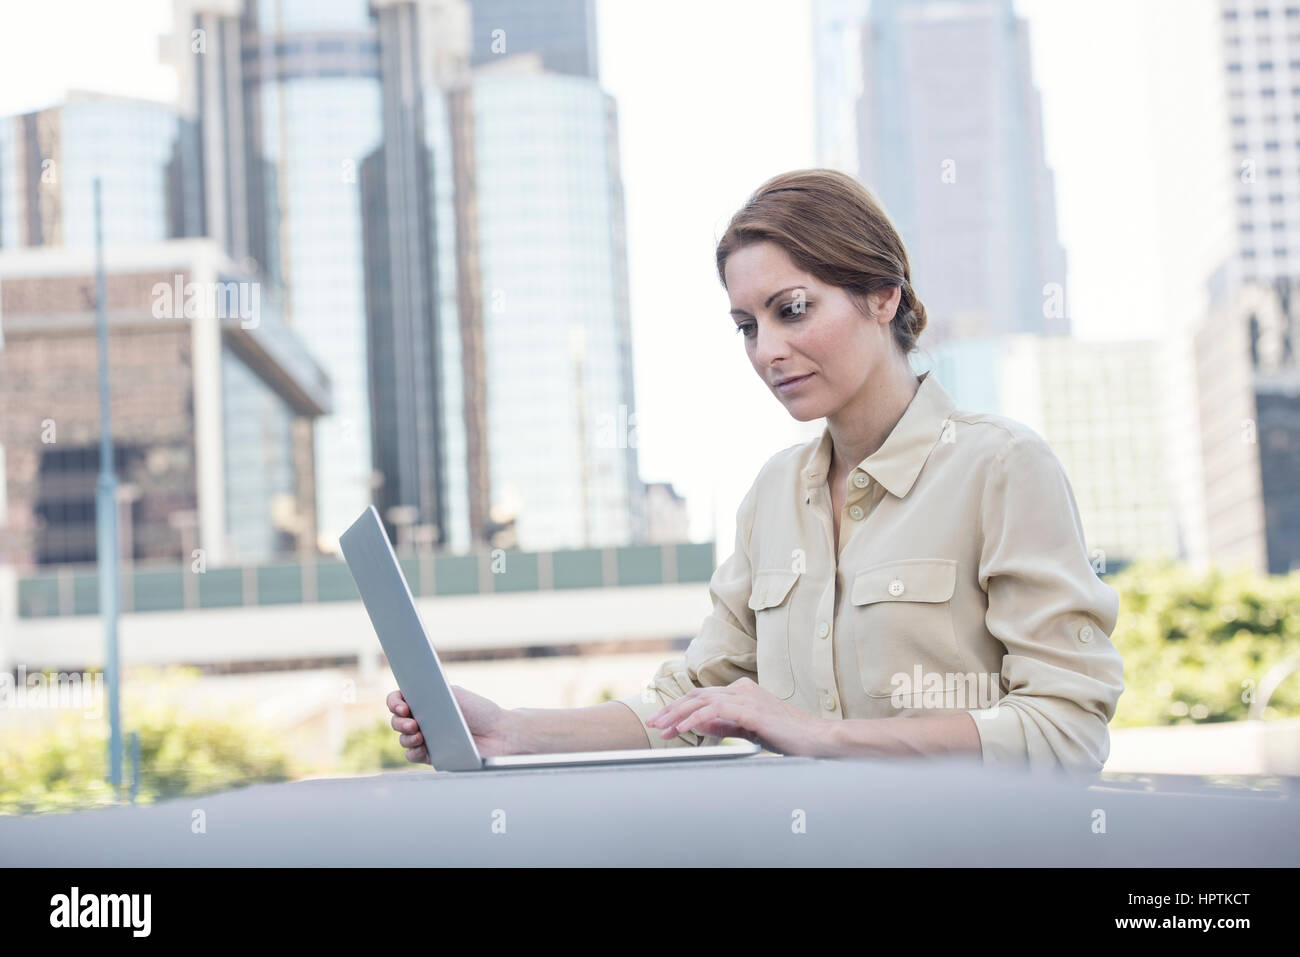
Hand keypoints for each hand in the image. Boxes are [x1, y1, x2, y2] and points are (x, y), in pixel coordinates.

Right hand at [386, 685, 514, 765]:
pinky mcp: (432, 756)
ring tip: (419, 735)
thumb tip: (408, 697)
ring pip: (403, 739)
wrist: (498, 733)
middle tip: (411, 723)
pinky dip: (413, 751)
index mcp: (425, 701)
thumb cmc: (479, 711)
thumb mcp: (454, 694)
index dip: (394, 702)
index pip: (399, 699)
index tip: (402, 705)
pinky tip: (422, 748)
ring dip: (406, 737)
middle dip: (399, 721)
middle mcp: (423, 720)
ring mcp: (426, 738)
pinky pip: (412, 756)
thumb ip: (430, 693)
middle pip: (396, 720)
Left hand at [644, 676, 825, 755]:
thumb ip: (726, 725)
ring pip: (702, 701)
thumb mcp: (749, 729)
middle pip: (697, 695)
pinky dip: (695, 719)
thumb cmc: (786, 735)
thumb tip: (702, 725)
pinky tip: (682, 729)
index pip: (703, 696)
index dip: (680, 708)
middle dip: (672, 709)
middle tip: (653, 722)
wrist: (814, 737)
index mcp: (742, 690)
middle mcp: (741, 689)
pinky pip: (715, 711)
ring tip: (662, 728)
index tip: (664, 721)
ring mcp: (746, 697)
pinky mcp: (750, 710)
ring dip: (678, 715)